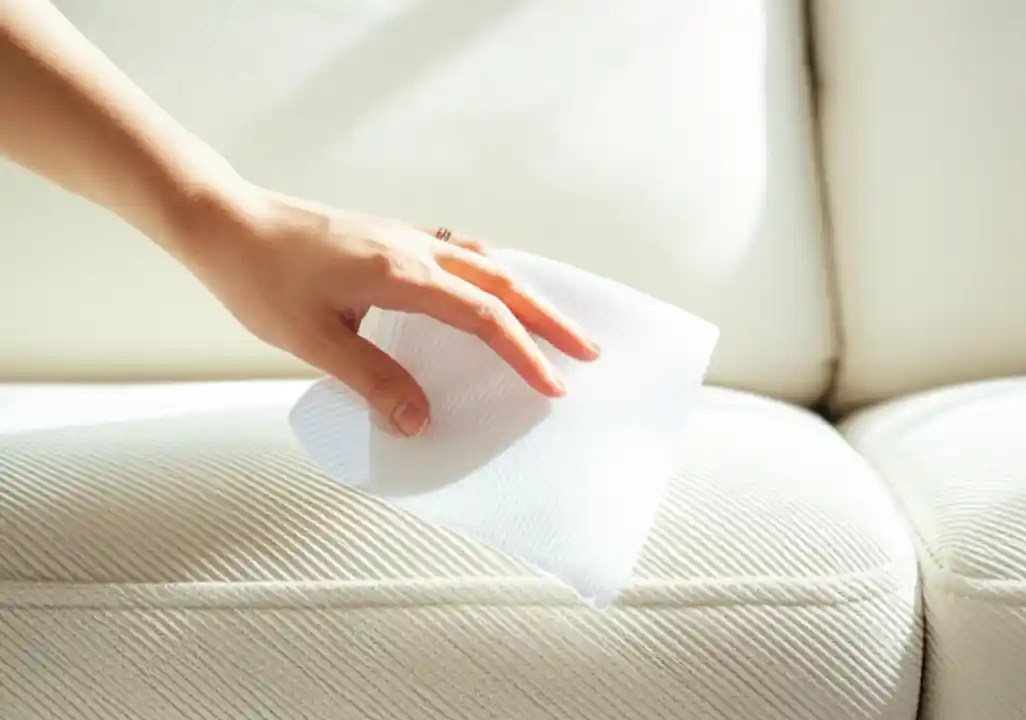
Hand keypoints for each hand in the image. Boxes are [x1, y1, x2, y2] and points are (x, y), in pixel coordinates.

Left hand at [172, 183, 598, 436]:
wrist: (227, 221)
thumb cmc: (260, 278)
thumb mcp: (311, 340)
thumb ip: (371, 379)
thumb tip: (419, 422)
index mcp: (401, 274)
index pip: (483, 316)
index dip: (523, 353)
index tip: (552, 385)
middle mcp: (414, 248)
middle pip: (504, 281)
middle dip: (550, 318)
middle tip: (587, 350)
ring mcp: (406, 237)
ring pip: (487, 261)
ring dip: (527, 292)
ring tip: (555, 322)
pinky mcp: (392, 236)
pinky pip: (461, 250)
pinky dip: (492, 271)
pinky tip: (491, 286)